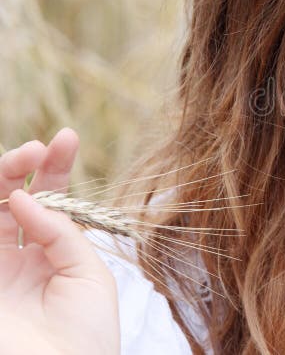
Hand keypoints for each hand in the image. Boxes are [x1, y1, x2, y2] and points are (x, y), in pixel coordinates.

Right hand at [0, 128, 119, 354]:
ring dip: (3, 178)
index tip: (66, 138)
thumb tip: (26, 197)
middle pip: (10, 199)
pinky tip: (10, 198)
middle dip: (22, 166)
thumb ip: (62, 233)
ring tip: (26, 154)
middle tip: (39, 147)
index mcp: (50, 256)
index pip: (48, 202)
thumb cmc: (86, 334)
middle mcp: (15, 259)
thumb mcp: (88, 274)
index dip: (53, 169)